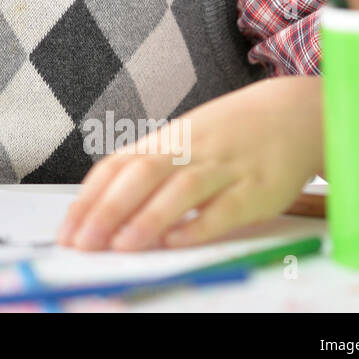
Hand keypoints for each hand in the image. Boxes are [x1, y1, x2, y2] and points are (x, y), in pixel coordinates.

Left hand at [55, 75, 323, 250]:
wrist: (291, 112)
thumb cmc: (226, 135)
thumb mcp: (182, 143)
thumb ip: (146, 172)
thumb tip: (101, 212)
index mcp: (164, 141)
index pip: (116, 167)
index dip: (89, 199)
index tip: (67, 231)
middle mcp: (189, 150)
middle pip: (140, 176)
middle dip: (107, 211)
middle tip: (83, 244)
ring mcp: (223, 167)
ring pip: (180, 190)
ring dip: (148, 218)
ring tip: (122, 246)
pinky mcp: (257, 188)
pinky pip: (226, 207)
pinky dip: (200, 225)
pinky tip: (178, 241)